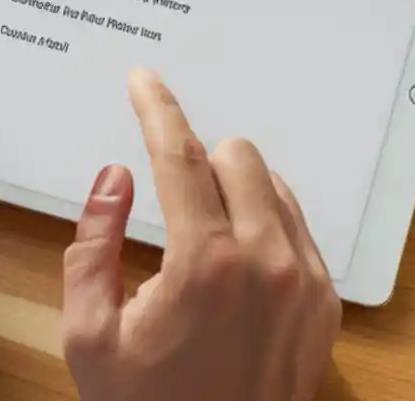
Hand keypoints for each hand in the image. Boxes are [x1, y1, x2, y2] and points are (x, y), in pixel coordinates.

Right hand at [62, 69, 341, 400]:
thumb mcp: (89, 334)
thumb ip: (92, 244)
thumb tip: (113, 178)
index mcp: (204, 264)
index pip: (179, 157)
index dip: (156, 109)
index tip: (143, 80)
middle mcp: (267, 263)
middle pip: (238, 156)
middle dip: (197, 159)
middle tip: (167, 195)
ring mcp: (305, 283)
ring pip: (275, 187)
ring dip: (235, 190)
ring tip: (200, 236)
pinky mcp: (325, 305)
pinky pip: (299, 229)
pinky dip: (266, 225)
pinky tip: (236, 262)